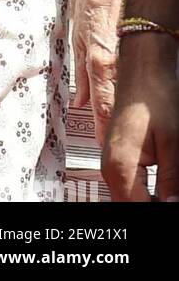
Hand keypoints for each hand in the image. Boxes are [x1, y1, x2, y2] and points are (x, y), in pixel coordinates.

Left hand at [73, 0, 125, 144]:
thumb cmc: (93, 0)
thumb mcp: (75, 35)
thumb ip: (80, 73)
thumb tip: (78, 101)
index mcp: (97, 59)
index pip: (102, 105)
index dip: (103, 131)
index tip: (104, 149)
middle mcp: (116, 62)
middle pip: (119, 107)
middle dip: (118, 130)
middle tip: (118, 152)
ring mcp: (132, 57)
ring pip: (132, 97)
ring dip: (128, 115)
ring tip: (132, 139)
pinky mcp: (142, 51)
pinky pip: (139, 80)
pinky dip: (137, 95)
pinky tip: (139, 107)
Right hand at [102, 36, 178, 200]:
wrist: (141, 68)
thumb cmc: (154, 95)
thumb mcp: (173, 146)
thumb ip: (170, 184)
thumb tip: (171, 206)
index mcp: (120, 166)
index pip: (139, 209)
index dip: (159, 212)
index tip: (172, 206)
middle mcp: (109, 166)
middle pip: (129, 206)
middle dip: (152, 207)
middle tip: (172, 199)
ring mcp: (111, 161)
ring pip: (128, 198)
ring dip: (147, 202)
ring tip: (169, 197)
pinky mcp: (117, 156)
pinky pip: (130, 186)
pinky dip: (145, 194)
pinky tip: (161, 193)